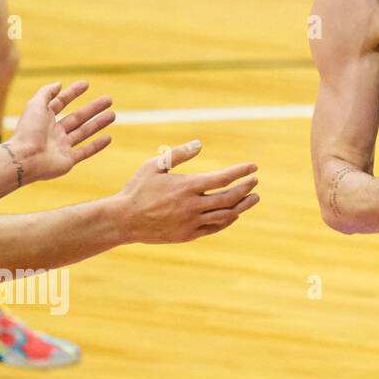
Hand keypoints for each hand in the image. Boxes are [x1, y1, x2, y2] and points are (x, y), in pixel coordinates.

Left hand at [7, 81, 114, 183]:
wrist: (25, 159)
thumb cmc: (28, 131)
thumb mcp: (35, 106)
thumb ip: (46, 93)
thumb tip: (58, 84)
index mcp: (44, 119)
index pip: (61, 103)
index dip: (72, 93)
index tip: (86, 84)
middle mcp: (53, 132)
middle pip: (77, 117)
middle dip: (93, 108)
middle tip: (108, 99)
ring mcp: (61, 147)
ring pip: (84, 132)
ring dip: (98, 123)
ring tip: (113, 114)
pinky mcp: (68, 160)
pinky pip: (85, 151)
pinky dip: (97, 145)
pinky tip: (109, 137)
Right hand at [116, 141, 259, 242]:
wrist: (122, 220)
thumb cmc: (137, 189)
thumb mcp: (154, 166)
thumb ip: (178, 154)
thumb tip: (199, 144)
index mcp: (186, 187)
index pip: (222, 178)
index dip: (240, 172)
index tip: (253, 167)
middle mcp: (192, 206)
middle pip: (229, 198)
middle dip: (246, 188)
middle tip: (255, 181)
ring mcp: (191, 222)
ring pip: (226, 215)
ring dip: (243, 206)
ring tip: (254, 198)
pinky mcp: (188, 235)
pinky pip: (214, 228)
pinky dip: (228, 220)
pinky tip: (234, 213)